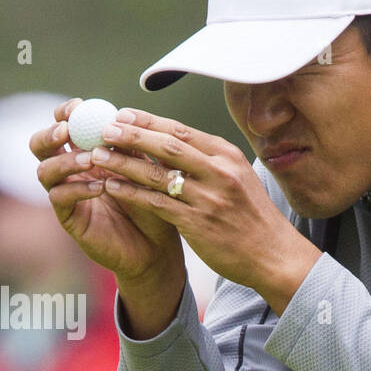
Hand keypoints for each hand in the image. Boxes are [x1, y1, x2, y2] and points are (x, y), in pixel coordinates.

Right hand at [30, 99, 184, 283]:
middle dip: (50, 133)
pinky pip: (60, 199)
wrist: (157, 248)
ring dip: (66, 161)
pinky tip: (100, 188)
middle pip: (40, 145)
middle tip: (67, 130)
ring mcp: (67, 194)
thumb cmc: (153, 205)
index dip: (66, 113)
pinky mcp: (69, 219)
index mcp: (86, 153)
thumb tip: (120, 116)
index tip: (78, 106)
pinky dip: (77, 189)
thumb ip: (132, 146)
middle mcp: (71, 172)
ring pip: (45, 171)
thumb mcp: (145, 170)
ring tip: (92, 160)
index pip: (64, 125)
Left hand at [84, 107, 321, 313]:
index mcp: (227, 156)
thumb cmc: (253, 218)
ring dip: (123, 163)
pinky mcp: (197, 224)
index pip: (181, 130)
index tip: (121, 114)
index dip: (147, 121)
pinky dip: (130, 194)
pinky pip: (155, 203)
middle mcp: (218, 172)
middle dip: (131, 135)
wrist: (274, 255)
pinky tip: (110, 188)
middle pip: (166, 145)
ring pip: (156, 174)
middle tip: (102, 129)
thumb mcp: (239, 179)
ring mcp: (208, 198)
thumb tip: (172, 143)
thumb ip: (209, 162)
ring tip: (97, 155)